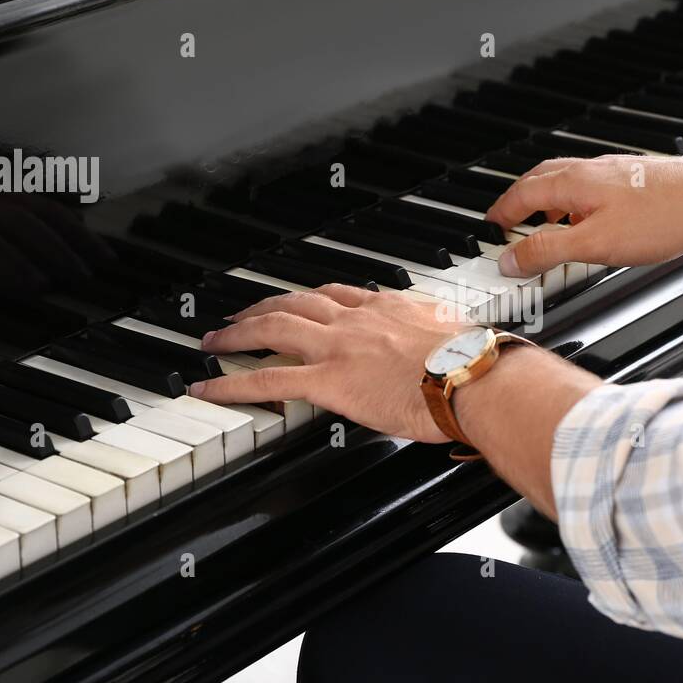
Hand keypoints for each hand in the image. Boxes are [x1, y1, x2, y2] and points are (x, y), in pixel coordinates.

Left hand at [190, 285, 461, 442]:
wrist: (473, 376)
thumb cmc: (475, 363)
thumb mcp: (456, 333)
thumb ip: (439, 332)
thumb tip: (449, 339)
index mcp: (389, 307)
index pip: (340, 295)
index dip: (314, 299)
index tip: (303, 303)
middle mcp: (357, 319)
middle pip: (297, 303)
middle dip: (264, 306)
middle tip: (241, 315)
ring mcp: (337, 347)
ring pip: (273, 329)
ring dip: (237, 333)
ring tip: (214, 341)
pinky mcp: (328, 381)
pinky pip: (266, 379)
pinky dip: (230, 383)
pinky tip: (207, 387)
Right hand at [486, 154, 682, 276]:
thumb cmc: (666, 217)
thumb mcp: (596, 244)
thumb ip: (548, 251)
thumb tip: (510, 259)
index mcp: (575, 181)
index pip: (522, 192)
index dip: (501, 213)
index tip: (489, 228)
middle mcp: (594, 170)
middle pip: (543, 179)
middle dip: (520, 200)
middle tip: (508, 221)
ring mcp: (619, 174)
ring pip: (570, 183)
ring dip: (548, 202)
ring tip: (544, 225)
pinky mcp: (641, 184)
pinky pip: (594, 190)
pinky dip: (577, 204)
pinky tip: (593, 223)